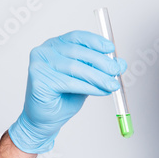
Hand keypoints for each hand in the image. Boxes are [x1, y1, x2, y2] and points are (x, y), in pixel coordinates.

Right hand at [7, 30, 126, 153]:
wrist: (44, 120)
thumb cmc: (62, 98)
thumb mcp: (85, 80)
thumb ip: (98, 69)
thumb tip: (120, 63)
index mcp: (55, 46)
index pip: (77, 37)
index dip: (95, 41)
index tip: (110, 49)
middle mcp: (44, 52)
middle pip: (77, 52)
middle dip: (101, 62)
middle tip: (116, 70)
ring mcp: (39, 65)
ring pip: (75, 68)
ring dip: (98, 77)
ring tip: (112, 85)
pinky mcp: (39, 80)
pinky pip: (70, 82)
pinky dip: (89, 87)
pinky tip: (100, 91)